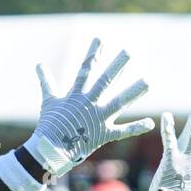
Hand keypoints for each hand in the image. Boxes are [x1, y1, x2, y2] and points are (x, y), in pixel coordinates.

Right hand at [22, 38, 154, 178]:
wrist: (49, 151)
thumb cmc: (49, 125)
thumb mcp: (48, 100)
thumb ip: (46, 81)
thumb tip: (39, 64)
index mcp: (76, 95)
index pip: (85, 70)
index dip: (92, 54)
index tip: (100, 39)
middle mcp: (89, 104)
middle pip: (105, 81)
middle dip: (117, 66)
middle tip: (128, 52)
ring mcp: (97, 119)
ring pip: (119, 103)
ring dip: (134, 92)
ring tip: (148, 82)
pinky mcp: (103, 134)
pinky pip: (123, 131)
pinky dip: (137, 127)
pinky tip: (151, 122)